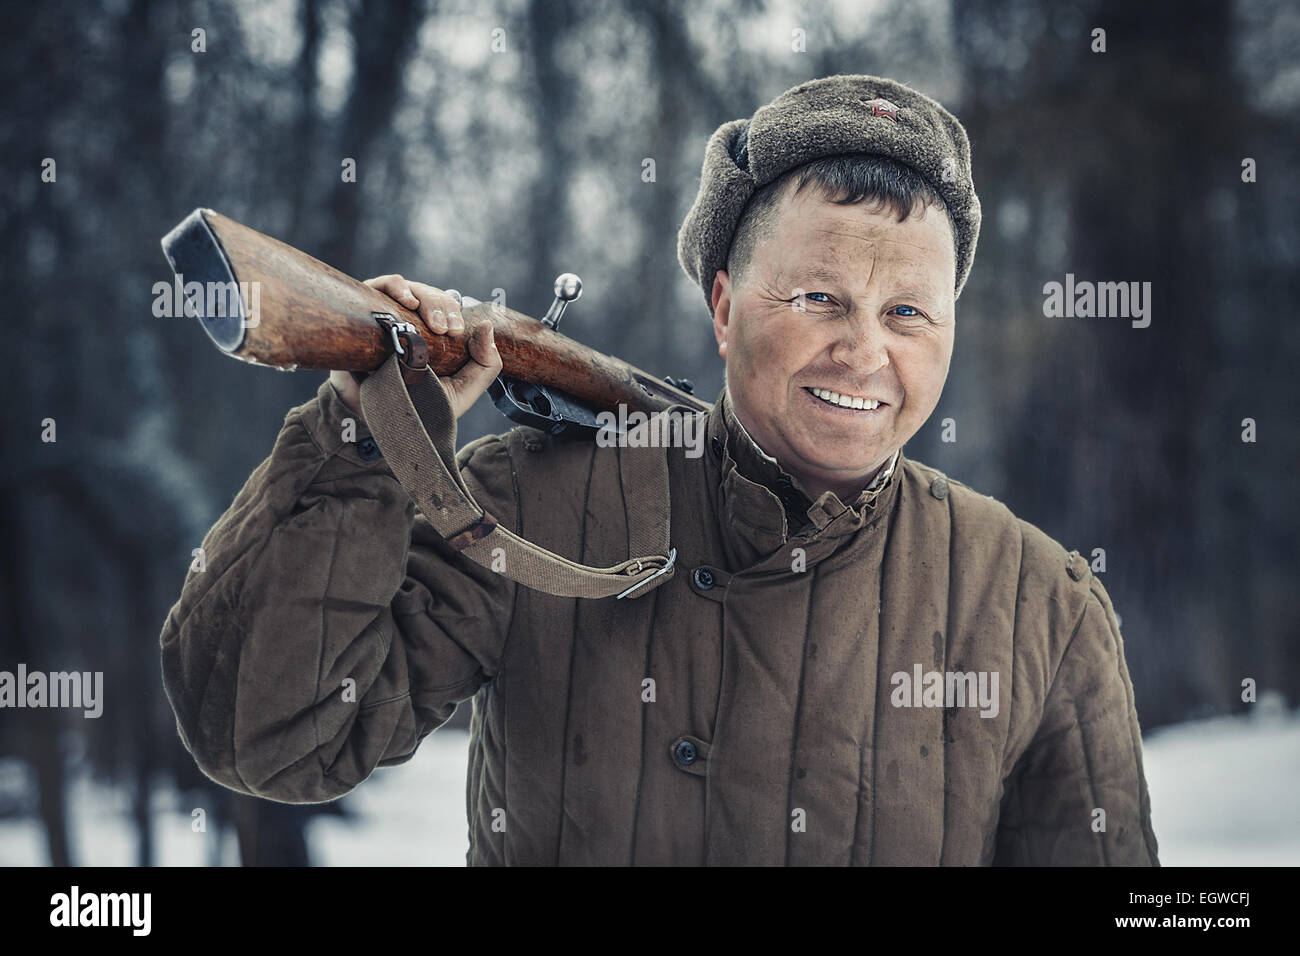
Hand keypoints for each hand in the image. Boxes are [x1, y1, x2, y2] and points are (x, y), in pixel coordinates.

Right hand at [330, 274, 501, 420]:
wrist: (380, 422)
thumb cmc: (422, 406)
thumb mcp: (464, 389)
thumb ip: (485, 364)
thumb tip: (487, 326)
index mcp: (434, 333)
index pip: (446, 305)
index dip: (452, 310)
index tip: (455, 331)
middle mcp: (411, 321)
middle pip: (428, 294)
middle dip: (439, 304)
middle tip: (443, 327)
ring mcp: (387, 317)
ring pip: (406, 287)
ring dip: (420, 295)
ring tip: (421, 310)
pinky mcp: (364, 316)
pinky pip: (377, 286)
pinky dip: (394, 287)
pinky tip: (405, 301)